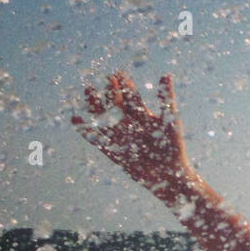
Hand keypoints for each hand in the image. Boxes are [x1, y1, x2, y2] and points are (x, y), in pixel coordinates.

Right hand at [72, 72, 198, 200]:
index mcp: (143, 117)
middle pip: (116, 105)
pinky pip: (97, 140)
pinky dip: (86, 131)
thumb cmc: (173, 148)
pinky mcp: (114, 152)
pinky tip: (76, 120)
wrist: (170, 177)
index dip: (125, 85)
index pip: (132, 97)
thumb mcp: (170, 121)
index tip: (118, 73)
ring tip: (88, 91)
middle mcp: (130, 125)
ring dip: (96, 105)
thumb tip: (166, 74)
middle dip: (110, 92)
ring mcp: (121, 138)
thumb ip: (165, 99)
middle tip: (102, 78)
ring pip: (105, 119)